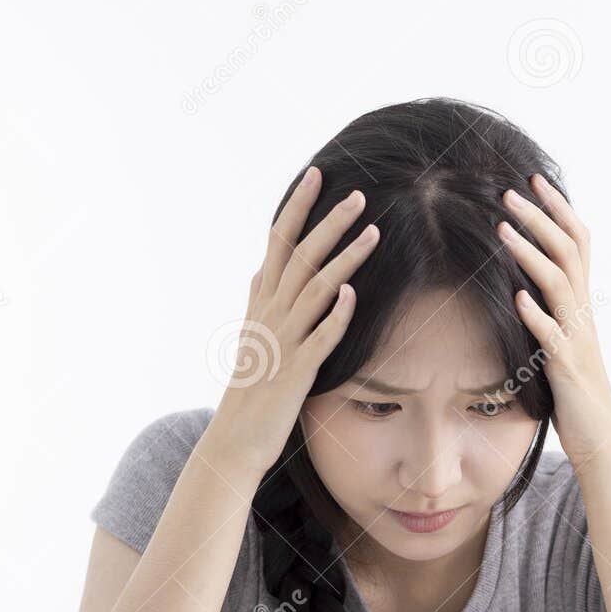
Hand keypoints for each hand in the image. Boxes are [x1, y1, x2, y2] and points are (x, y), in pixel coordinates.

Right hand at [205, 167, 380, 476]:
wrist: (236, 438)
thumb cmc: (251, 386)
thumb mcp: (252, 335)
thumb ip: (258, 300)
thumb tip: (261, 267)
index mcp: (261, 301)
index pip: (278, 242)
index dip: (296, 208)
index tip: (315, 174)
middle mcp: (270, 314)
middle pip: (299, 257)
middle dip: (328, 222)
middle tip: (358, 194)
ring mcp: (283, 341)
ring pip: (315, 290)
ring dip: (345, 259)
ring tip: (374, 232)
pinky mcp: (297, 371)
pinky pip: (319, 338)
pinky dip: (335, 315)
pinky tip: (353, 294)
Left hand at [497, 175, 610, 465]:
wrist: (601, 442)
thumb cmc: (575, 395)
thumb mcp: (562, 343)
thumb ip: (550, 312)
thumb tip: (523, 283)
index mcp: (582, 306)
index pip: (578, 244)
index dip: (559, 209)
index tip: (533, 179)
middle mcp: (584, 316)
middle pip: (569, 252)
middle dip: (539, 218)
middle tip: (508, 190)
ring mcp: (578, 341)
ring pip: (559, 285)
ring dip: (530, 253)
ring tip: (501, 228)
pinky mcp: (567, 370)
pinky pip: (553, 337)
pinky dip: (537, 315)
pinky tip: (516, 297)